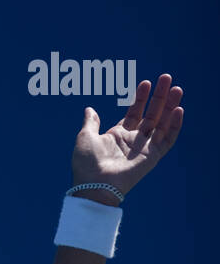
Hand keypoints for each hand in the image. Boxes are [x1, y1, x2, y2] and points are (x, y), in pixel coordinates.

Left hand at [72, 74, 183, 199]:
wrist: (94, 184)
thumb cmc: (87, 164)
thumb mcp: (86, 137)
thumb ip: (91, 122)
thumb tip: (89, 109)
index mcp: (118, 136)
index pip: (134, 113)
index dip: (141, 98)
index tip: (145, 83)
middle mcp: (133, 141)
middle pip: (151, 115)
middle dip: (159, 97)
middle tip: (167, 78)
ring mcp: (143, 149)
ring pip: (162, 124)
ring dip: (170, 107)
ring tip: (177, 89)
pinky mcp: (151, 158)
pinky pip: (167, 140)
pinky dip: (174, 126)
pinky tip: (178, 110)